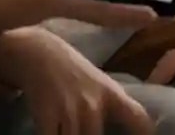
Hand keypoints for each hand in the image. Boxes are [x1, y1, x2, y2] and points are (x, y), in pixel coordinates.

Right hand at [0, 28, 153, 134]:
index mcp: (111, 94)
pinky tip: (53, 133)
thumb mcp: (97, 82)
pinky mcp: (47, 115)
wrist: (35, 49)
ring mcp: (71, 110)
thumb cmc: (68, 67)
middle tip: (85, 132)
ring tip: (68, 131)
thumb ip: (112, 104)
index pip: (139, 121)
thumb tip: (125, 125)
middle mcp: (94, 104)